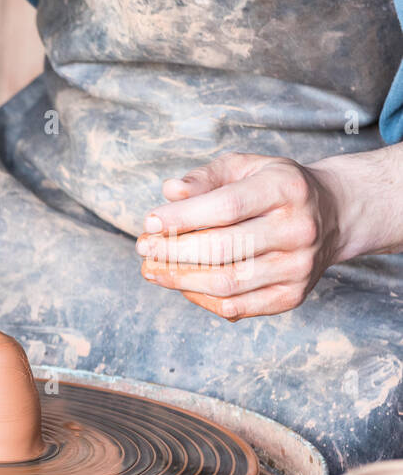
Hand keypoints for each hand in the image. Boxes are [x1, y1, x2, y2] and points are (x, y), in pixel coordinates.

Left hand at [135, 152, 346, 320]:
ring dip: (179, 279)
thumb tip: (170, 192)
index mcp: (287, 188)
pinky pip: (235, 307)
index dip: (182, 217)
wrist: (332, 215)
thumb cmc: (274, 188)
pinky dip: (200, 298)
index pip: (226, 206)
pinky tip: (181, 284)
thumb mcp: (245, 168)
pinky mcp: (292, 296)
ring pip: (226, 282)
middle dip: (172, 251)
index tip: (149, 222)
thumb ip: (206, 177)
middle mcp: (299, 229)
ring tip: (151, 269)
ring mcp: (298, 267)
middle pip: (223, 248)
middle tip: (143, 248)